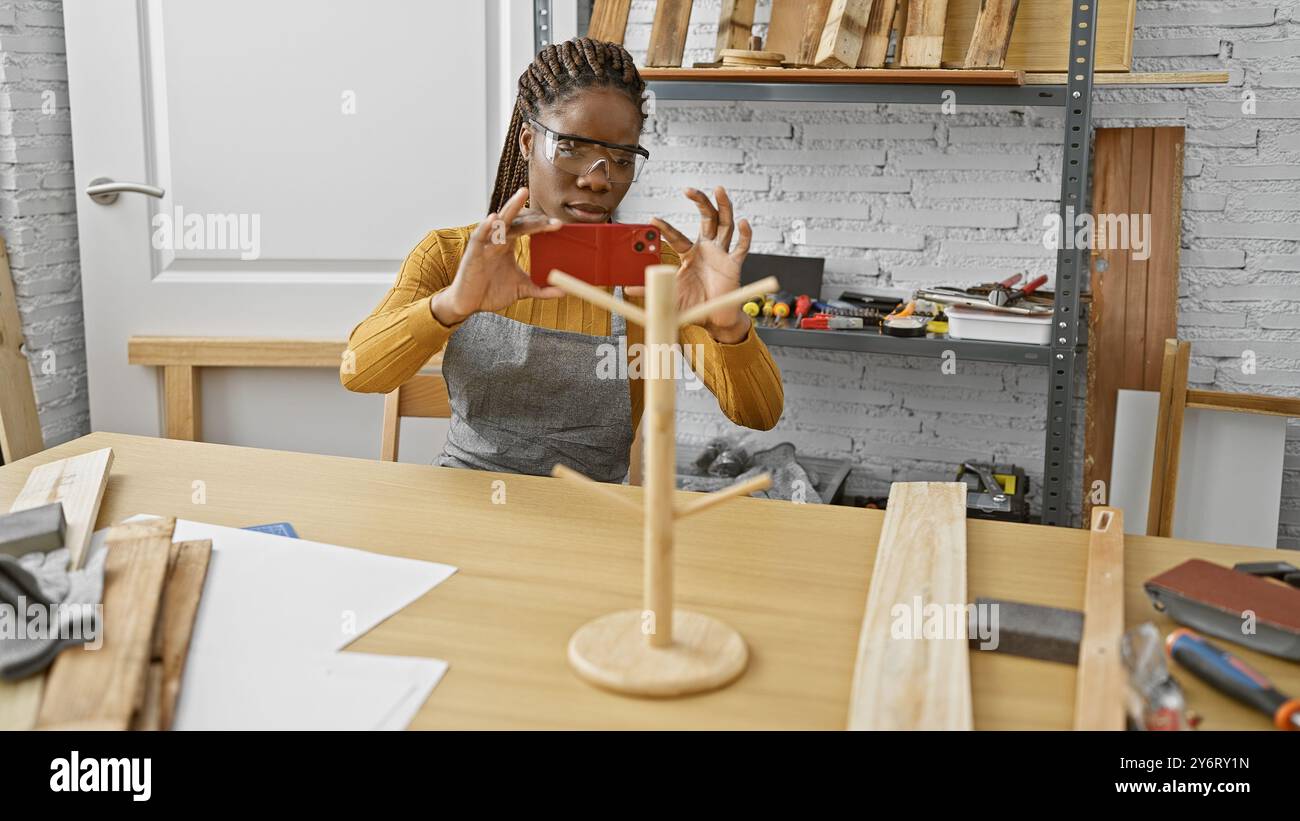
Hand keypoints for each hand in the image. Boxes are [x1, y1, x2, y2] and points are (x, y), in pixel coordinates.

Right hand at [431, 187, 562, 325]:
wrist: (469, 303)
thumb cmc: (492, 292)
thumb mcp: (521, 290)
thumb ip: (542, 290)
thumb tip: (564, 291)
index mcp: (508, 243)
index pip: (527, 227)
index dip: (542, 225)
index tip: (559, 225)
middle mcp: (498, 239)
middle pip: (516, 220)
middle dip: (534, 218)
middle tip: (553, 221)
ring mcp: (485, 243)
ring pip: (499, 221)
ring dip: (510, 207)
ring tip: (522, 195)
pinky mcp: (473, 252)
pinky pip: (479, 236)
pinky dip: (485, 227)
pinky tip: (494, 218)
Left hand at [650, 186, 752, 343]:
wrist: (713, 319)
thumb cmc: (693, 305)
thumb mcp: (668, 296)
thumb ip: (650, 291)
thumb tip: (627, 289)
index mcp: (689, 254)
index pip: (677, 236)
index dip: (665, 228)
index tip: (652, 220)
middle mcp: (707, 249)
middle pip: (707, 218)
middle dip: (700, 202)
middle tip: (689, 190)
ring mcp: (722, 254)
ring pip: (725, 224)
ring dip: (724, 206)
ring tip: (719, 189)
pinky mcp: (734, 264)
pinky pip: (742, 247)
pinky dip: (745, 234)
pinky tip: (744, 222)